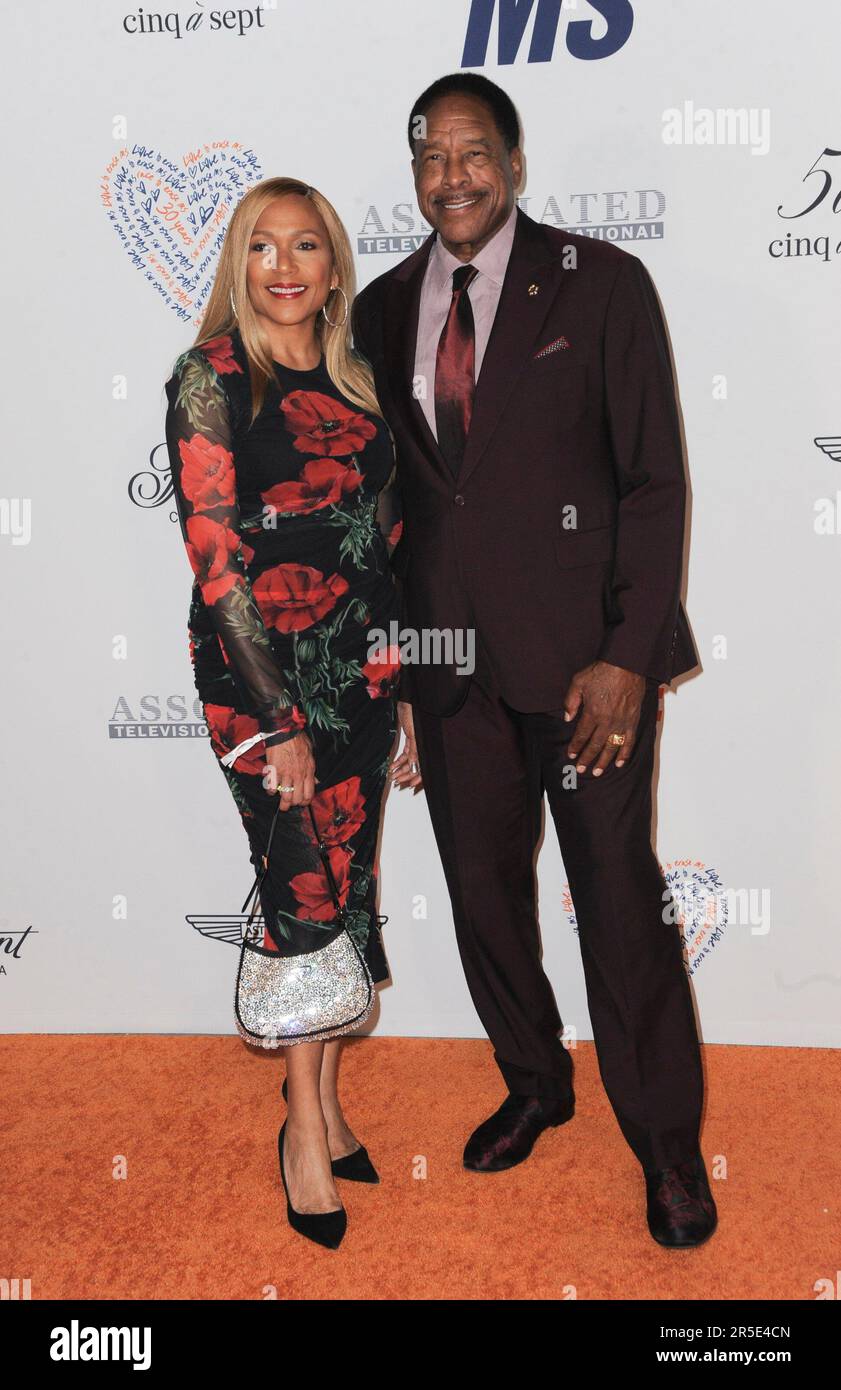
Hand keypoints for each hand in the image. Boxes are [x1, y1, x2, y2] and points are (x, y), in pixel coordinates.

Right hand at [262, 732, 316, 810]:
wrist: (284, 731)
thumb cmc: (297, 739)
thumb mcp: (311, 754)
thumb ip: (312, 770)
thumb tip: (315, 781)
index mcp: (308, 771)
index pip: (309, 793)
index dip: (305, 801)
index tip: (302, 802)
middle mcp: (298, 775)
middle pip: (296, 798)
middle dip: (293, 804)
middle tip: (290, 805)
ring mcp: (285, 774)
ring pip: (285, 796)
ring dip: (283, 803)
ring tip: (282, 805)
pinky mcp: (274, 771)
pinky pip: (272, 788)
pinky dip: (271, 791)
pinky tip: (272, 791)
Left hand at [391, 701, 422, 790]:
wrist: (409, 701)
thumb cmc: (415, 712)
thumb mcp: (415, 733)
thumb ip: (415, 750)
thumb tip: (413, 765)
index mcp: (426, 744)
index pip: (425, 765)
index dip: (419, 776)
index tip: (411, 784)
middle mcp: (423, 745)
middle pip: (416, 765)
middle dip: (406, 774)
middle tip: (397, 780)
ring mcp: (417, 742)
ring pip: (410, 761)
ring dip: (401, 769)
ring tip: (393, 775)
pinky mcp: (411, 738)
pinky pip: (406, 753)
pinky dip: (399, 760)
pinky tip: (393, 765)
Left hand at [564, 660, 644, 775]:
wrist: (626, 664)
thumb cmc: (602, 671)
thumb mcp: (578, 682)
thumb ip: (570, 702)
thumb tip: (567, 718)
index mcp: (593, 713)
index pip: (582, 735)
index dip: (575, 746)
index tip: (571, 755)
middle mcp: (607, 721)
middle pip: (595, 745)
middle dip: (587, 759)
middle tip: (581, 769)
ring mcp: (621, 722)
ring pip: (611, 747)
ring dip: (604, 761)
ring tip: (598, 772)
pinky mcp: (633, 720)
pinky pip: (629, 741)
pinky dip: (625, 753)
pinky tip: (620, 763)